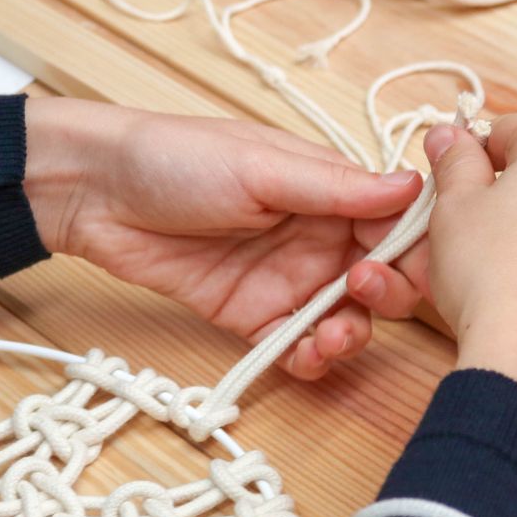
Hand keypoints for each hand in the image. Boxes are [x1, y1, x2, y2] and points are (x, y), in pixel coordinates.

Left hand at [22, 97, 424, 379]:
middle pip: (378, 278)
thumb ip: (334, 188)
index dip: (415, 250)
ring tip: (330, 336)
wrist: (96, 193)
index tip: (420, 269)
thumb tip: (412, 185)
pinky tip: (305, 356)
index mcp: (327, 189)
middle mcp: (314, 235)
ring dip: (350, 335)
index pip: (394, 224)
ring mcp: (282, 278)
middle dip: (386, 295)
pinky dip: (307, 358)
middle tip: (360, 290)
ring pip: (341, 319)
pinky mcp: (248, 314)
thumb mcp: (259, 165)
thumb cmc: (174, 157)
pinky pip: (292, 345)